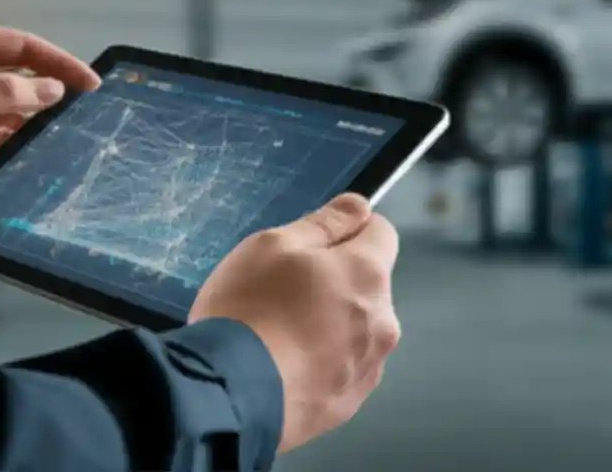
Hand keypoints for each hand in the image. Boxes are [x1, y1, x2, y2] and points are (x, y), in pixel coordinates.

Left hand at [0, 23, 100, 200]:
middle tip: (81, 111)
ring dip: (28, 118)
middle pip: (15, 72)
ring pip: (4, 103)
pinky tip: (24, 153)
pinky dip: (6, 139)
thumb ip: (6, 93)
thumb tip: (53, 89)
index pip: (20, 45)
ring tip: (59, 135)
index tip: (89, 83)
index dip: (58, 62)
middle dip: (46, 90)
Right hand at [190, 194, 400, 452]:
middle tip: (284, 293)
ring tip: (279, 337)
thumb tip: (360, 207)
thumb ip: (324, 223)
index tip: (314, 244)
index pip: (382, 232)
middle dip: (337, 282)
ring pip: (356, 329)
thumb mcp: (273, 246)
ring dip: (330, 325)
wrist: (229, 398)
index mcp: (368, 274)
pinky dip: (321, 364)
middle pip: (367, 285)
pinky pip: (342, 369)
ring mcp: (369, 366)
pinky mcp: (349, 404)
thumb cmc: (248, 312)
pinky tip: (283, 368)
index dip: (348, 230)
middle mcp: (383, 321)